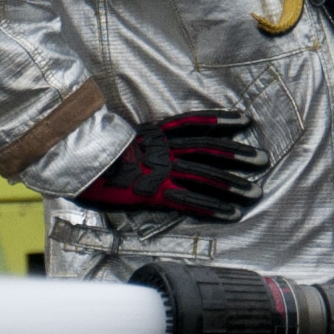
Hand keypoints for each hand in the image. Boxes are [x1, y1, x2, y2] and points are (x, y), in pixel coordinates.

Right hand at [77, 111, 261, 219]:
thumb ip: (138, 143)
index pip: (195, 122)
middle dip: (238, 155)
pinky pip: (190, 201)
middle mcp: (162, 148)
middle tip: (262, 160)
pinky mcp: (154, 192)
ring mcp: (159, 170)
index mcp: (154, 133)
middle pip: (208, 149)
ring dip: (233, 184)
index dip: (221, 120)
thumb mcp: (117, 140)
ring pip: (205, 175)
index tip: (244, 120)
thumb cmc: (88, 153)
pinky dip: (213, 207)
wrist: (70, 160)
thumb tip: (146, 144)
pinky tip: (231, 213)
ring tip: (256, 191)